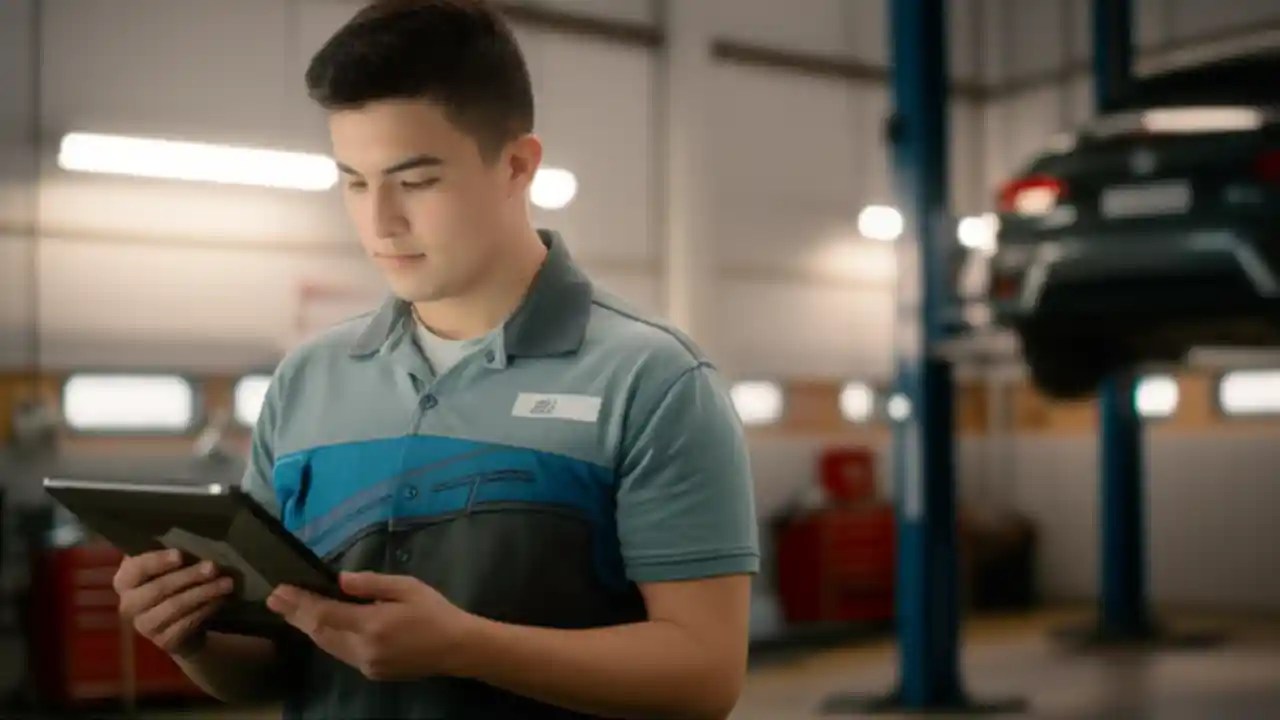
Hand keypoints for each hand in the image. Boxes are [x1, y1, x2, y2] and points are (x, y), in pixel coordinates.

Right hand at [113, 549, 235, 655]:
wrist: (181, 624)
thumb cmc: (173, 583)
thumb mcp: (167, 567)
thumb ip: (170, 555)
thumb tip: (191, 541)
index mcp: (125, 581)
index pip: (134, 570)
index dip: (156, 562)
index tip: (180, 555)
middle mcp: (129, 605)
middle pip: (158, 589)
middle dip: (188, 577)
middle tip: (214, 567)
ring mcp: (144, 626)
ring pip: (175, 607)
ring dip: (203, 593)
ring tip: (227, 583)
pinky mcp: (164, 641)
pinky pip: (186, 624)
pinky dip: (206, 609)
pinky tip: (220, 600)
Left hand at [267, 572, 477, 680]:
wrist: (457, 648)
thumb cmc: (435, 612)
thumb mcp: (406, 587)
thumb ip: (371, 584)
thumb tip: (340, 580)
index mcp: (372, 625)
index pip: (324, 614)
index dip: (300, 603)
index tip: (281, 590)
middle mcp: (363, 649)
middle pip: (319, 632)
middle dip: (296, 614)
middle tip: (275, 598)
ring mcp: (366, 664)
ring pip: (327, 645)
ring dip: (307, 627)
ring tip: (290, 611)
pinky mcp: (371, 671)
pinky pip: (340, 652)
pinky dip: (326, 637)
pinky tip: (320, 627)